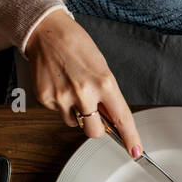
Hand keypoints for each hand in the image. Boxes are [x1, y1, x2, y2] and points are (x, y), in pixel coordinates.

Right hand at [26, 9, 142, 153]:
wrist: (45, 30)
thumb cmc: (75, 46)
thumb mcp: (102, 68)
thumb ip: (108, 96)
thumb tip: (112, 119)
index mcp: (104, 83)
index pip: (122, 119)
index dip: (130, 138)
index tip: (135, 151)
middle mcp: (84, 93)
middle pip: (95, 132)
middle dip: (96, 127)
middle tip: (93, 113)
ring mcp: (63, 97)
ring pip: (75, 124)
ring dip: (76, 114)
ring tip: (72, 89)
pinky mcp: (46, 98)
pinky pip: (58, 113)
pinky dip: (61, 103)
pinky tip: (59, 85)